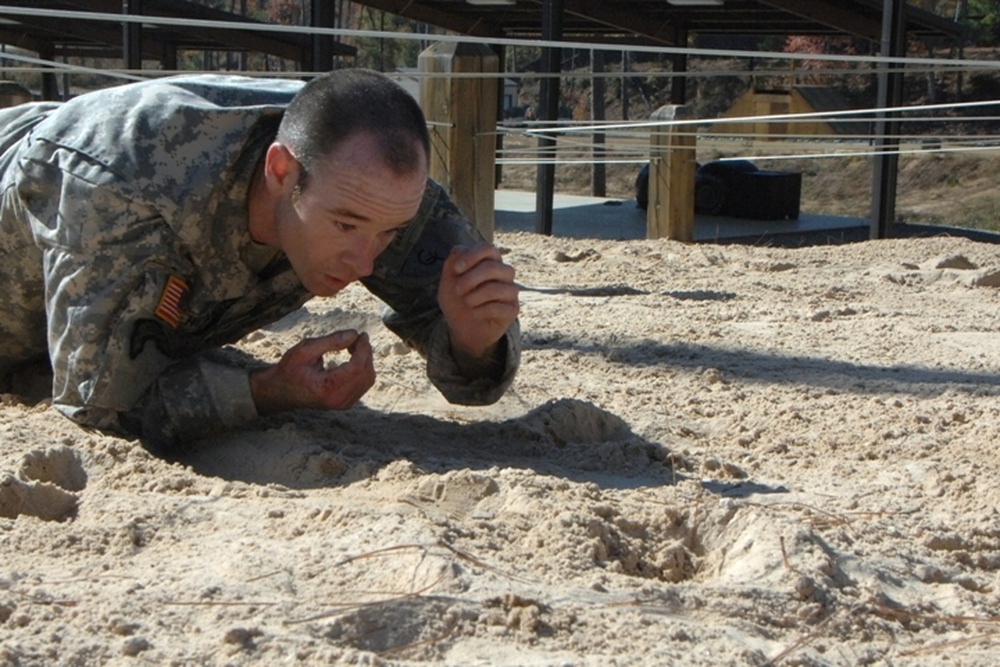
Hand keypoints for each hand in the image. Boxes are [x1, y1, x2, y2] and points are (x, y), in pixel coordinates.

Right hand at [249, 330, 374, 415]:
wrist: (280, 392)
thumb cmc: (290, 369)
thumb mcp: (305, 349)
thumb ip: (331, 341)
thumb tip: (355, 334)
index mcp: (326, 388)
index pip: (356, 368)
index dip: (363, 349)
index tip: (361, 334)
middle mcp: (337, 400)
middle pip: (365, 373)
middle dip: (366, 353)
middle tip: (356, 337)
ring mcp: (343, 404)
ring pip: (368, 379)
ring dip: (365, 360)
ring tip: (352, 346)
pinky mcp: (346, 403)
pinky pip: (363, 383)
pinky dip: (362, 368)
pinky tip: (351, 358)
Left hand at [437, 243, 519, 363]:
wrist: (462, 327)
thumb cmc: (457, 299)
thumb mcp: (447, 280)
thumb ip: (452, 263)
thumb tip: (460, 250)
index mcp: (490, 260)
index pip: (488, 248)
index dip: (471, 256)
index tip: (456, 269)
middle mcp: (504, 273)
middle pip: (493, 267)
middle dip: (470, 279)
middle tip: (457, 290)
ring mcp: (510, 290)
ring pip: (496, 288)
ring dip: (474, 296)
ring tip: (466, 302)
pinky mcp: (513, 309)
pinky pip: (499, 307)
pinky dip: (481, 311)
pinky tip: (476, 313)